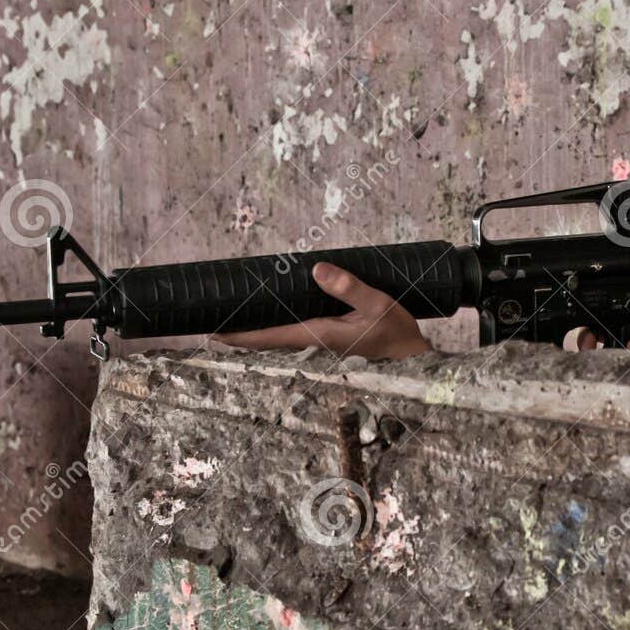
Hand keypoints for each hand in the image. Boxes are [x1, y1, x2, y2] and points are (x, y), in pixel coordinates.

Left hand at [212, 263, 431, 358]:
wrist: (416, 360)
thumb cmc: (397, 335)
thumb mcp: (378, 305)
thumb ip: (348, 287)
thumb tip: (316, 269)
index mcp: (319, 336)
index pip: (270, 336)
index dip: (240, 336)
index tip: (213, 333)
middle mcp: (315, 344)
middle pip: (269, 341)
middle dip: (242, 335)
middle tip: (214, 326)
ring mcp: (322, 346)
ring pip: (281, 340)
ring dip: (258, 333)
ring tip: (237, 321)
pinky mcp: (331, 343)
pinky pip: (296, 336)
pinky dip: (277, 329)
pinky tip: (275, 320)